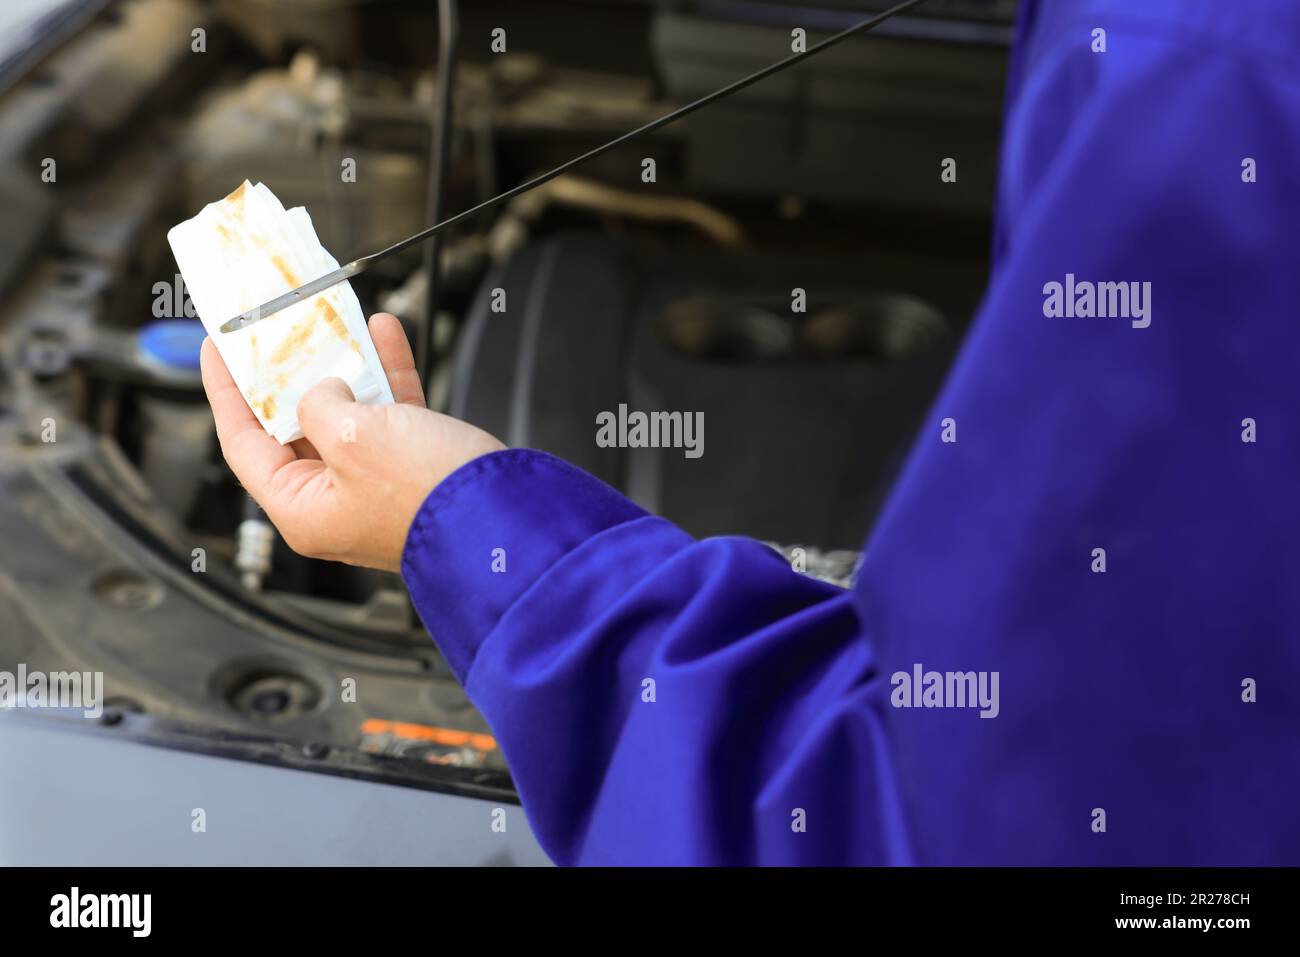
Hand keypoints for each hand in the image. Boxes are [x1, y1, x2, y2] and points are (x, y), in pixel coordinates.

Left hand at [200, 312, 504, 571]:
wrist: (502, 514)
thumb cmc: (426, 495)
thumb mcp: (352, 438)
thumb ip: (318, 407)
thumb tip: (323, 393)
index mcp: (303, 509)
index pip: (245, 445)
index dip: (227, 394)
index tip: (218, 350)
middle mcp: (334, 500)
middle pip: (294, 426)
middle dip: (291, 374)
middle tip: (278, 331)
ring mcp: (375, 483)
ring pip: (347, 413)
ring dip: (345, 366)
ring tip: (334, 323)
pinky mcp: (414, 466)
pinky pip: (390, 413)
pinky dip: (387, 374)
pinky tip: (385, 336)